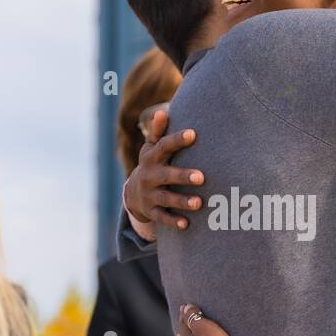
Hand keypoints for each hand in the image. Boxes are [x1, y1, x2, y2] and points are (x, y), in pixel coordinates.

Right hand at [126, 108, 205, 229]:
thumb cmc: (152, 164)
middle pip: (166, 175)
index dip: (177, 140)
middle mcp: (149, 176)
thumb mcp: (151, 148)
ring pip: (166, 198)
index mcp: (151, 157)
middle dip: (183, 176)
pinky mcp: (151, 211)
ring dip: (182, 201)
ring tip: (199, 203)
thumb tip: (163, 111)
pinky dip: (173, 221)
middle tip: (202, 177)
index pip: (164, 147)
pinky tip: (187, 224)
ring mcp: (149, 194)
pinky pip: (162, 218)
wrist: (133, 193)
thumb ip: (158, 131)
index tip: (193, 134)